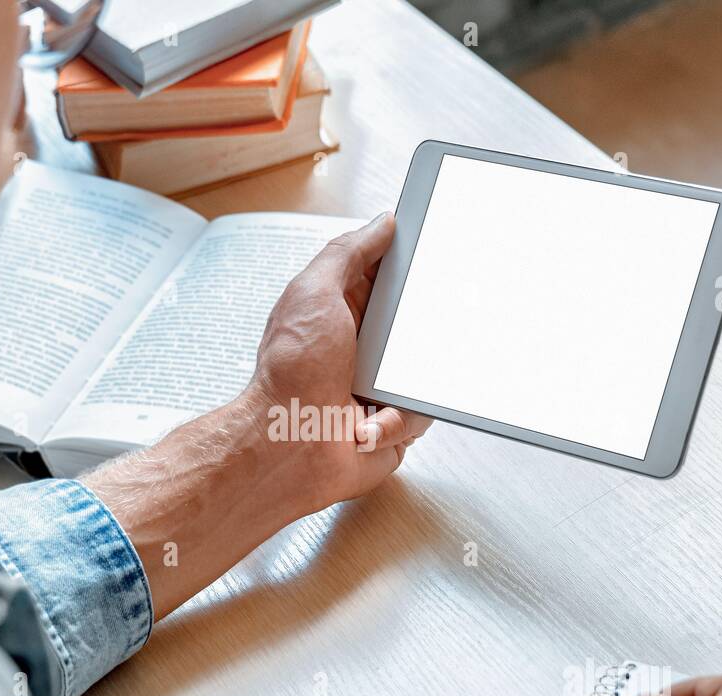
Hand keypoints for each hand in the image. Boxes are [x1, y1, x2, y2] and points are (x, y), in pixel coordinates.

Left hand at [82, 213, 430, 620]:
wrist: (287, 446)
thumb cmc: (290, 373)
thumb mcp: (314, 292)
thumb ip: (349, 252)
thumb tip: (383, 224)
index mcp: (345, 310)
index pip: (391, 277)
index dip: (413, 267)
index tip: (434, 255)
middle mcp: (365, 347)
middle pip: (421, 323)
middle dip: (425, 330)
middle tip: (408, 338)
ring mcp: (381, 386)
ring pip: (428, 372)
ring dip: (404, 385)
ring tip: (370, 393)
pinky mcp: (393, 423)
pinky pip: (422, 414)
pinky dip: (396, 420)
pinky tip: (366, 425)